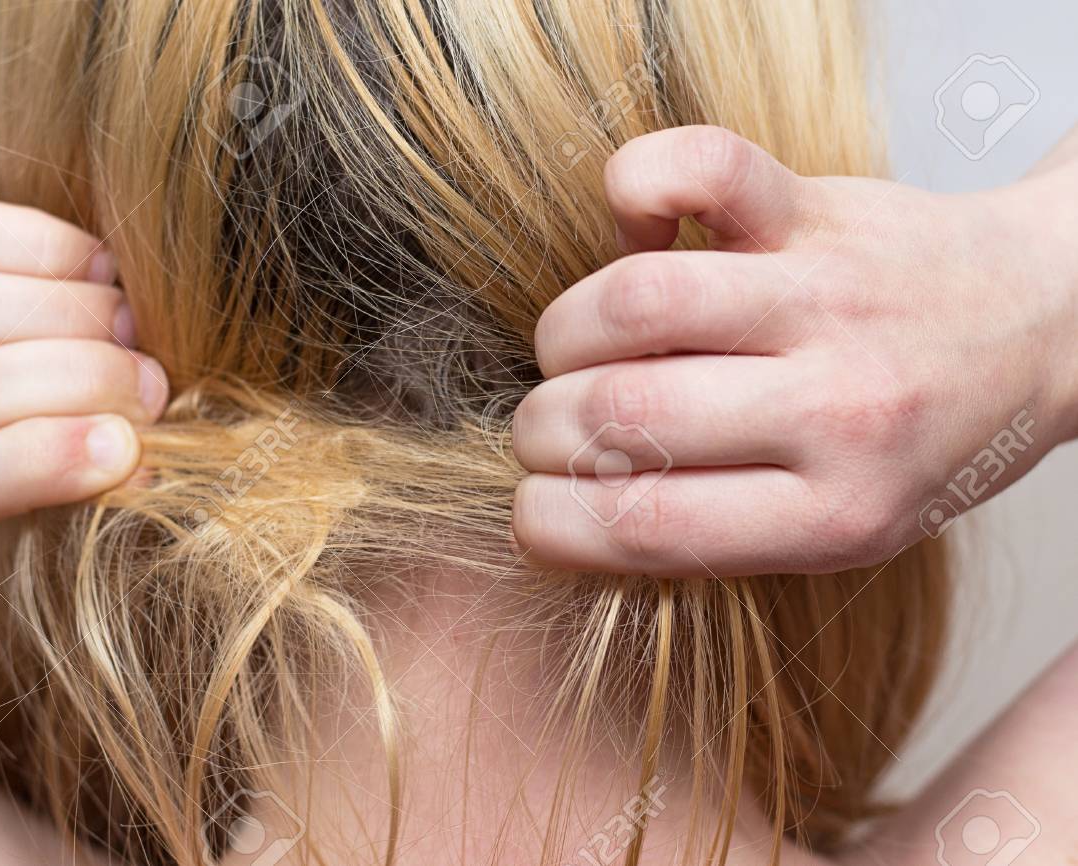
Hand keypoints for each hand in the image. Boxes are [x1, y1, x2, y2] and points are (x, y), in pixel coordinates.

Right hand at [513, 125, 1077, 576]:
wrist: (1042, 324)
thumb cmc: (924, 437)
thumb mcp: (842, 527)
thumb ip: (719, 527)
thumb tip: (575, 501)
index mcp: (835, 516)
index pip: (641, 526)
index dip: (546, 520)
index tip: (535, 508)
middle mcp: (836, 409)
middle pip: (622, 417)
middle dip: (542, 430)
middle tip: (548, 429)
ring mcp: (825, 296)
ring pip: (638, 303)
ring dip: (563, 333)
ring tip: (569, 349)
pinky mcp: (817, 208)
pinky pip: (700, 171)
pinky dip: (634, 187)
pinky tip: (634, 226)